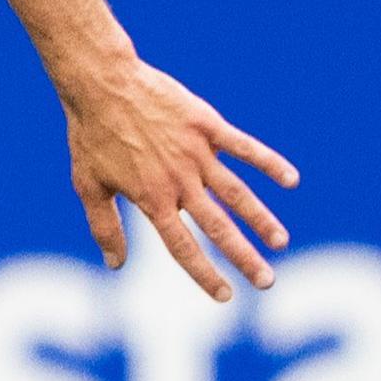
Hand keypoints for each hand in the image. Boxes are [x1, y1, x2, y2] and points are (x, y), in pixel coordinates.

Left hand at [64, 59, 298, 302]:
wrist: (102, 84)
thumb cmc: (91, 136)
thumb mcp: (89, 186)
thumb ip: (105, 227)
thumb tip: (116, 265)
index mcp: (152, 200)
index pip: (183, 247)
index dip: (205, 274)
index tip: (226, 296)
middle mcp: (179, 182)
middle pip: (218, 228)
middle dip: (244, 257)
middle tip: (268, 281)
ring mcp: (196, 153)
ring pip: (237, 193)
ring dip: (261, 219)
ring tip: (281, 241)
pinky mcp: (206, 126)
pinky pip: (244, 147)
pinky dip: (269, 163)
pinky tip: (292, 180)